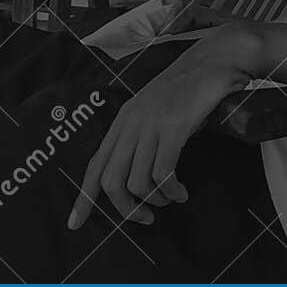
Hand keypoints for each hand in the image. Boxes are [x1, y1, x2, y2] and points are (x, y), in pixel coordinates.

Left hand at [68, 26, 257, 230]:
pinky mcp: (173, 128)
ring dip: (155, 201)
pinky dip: (171, 191)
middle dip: (126, 209)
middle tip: (146, 218)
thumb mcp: (153, 113)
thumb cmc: (186, 91)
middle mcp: (130, 124)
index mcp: (122, 122)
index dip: (83, 198)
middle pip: (111, 181)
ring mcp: (150, 125)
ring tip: (171, 199)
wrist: (212, 61)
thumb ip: (140, 138)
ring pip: (137, 182)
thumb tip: (135, 180)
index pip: (94, 165)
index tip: (75, 224)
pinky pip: (164, 173)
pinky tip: (181, 192)